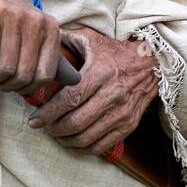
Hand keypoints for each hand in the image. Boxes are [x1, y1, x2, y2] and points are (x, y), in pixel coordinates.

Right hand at [0, 0, 62, 94]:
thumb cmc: (6, 23)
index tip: (14, 84)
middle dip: (6, 84)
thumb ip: (49, 58)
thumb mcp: (32, 36)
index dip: (27, 87)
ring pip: (5, 67)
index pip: (45, 75)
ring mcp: (13, 14)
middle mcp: (35, 19)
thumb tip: (74, 80)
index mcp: (51, 28)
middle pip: (23, 74)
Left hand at [25, 27, 159, 155]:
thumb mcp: (91, 39)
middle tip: (42, 127)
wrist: (152, 62)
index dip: (49, 113)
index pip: (70, 99)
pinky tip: (74, 141)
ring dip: (66, 140)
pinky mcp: (129, 124)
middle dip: (54, 129)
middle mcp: (113, 94)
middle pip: (76, 122)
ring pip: (87, 137)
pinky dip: (84, 148)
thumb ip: (65, 38)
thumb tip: (41, 40)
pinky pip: (102, 145)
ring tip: (56, 134)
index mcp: (101, 72)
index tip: (34, 119)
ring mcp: (122, 112)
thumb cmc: (116, 51)